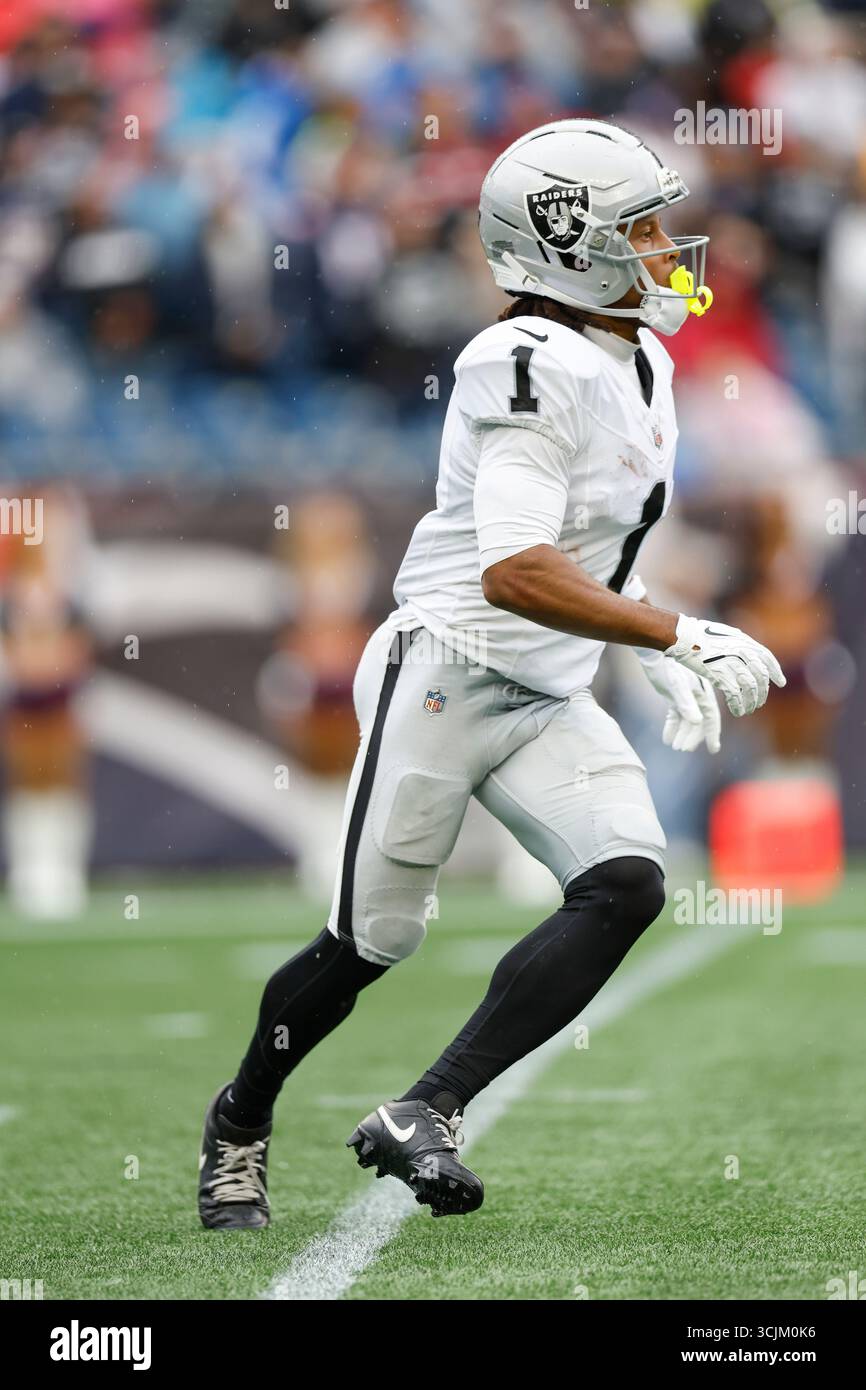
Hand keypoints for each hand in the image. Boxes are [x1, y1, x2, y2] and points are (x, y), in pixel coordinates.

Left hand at [637, 649, 720, 752]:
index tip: (713, 749)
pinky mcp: (672, 693)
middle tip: (684, 749)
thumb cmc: (667, 666)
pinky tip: (666, 738)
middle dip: (693, 737)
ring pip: (686, 719)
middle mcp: (696, 695)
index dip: (712, 734)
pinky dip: (671, 726)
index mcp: (702, 693)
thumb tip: (696, 722)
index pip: (710, 717)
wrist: (654, 649)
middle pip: (698, 721)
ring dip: (682, 733)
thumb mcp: (676, 685)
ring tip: (674, 746)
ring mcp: (684, 695)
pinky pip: (674, 714)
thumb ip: (686, 703)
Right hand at [665, 614, 785, 716]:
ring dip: (752, 701)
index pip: (767, 658)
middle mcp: (743, 652)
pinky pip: (735, 695)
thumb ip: (738, 644)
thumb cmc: (699, 634)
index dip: (776, 672)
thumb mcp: (725, 634)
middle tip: (760, 702)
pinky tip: (737, 711)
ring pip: (750, 688)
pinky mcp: (720, 675)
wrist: (683, 636)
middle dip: (763, 692)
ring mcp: (732, 664)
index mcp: (745, 641)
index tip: (781, 683)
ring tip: (749, 710)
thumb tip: (748, 654)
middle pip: (760, 676)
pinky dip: (738, 705)